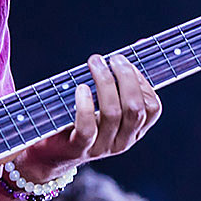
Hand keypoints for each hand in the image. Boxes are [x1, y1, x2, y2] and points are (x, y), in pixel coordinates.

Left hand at [19, 53, 162, 180]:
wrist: (48, 156)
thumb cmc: (77, 119)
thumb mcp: (103, 104)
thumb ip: (120, 80)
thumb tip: (141, 44)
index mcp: (133, 132)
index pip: (153, 108)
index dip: (143, 82)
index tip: (129, 64)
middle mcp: (122, 142)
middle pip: (135, 109)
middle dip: (126, 78)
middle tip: (113, 58)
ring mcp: (101, 148)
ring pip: (113, 114)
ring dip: (105, 82)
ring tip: (94, 63)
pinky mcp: (78, 149)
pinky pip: (87, 127)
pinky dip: (85, 104)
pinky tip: (80, 87)